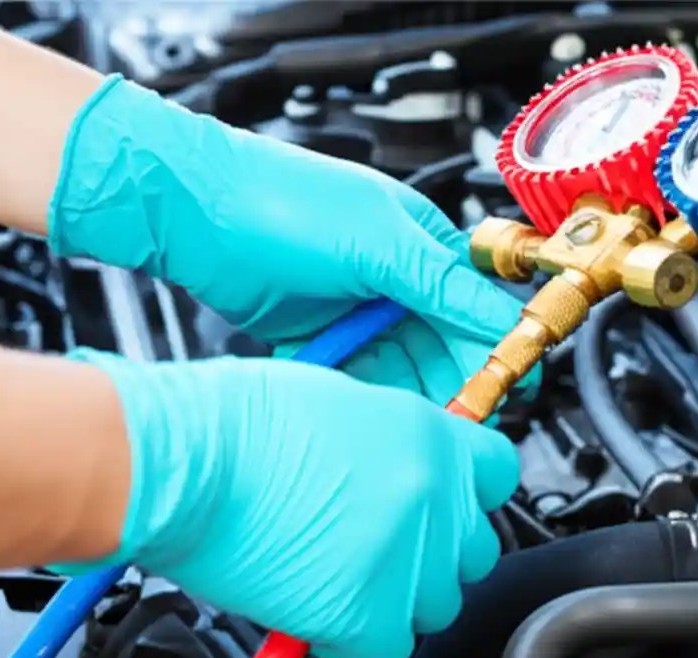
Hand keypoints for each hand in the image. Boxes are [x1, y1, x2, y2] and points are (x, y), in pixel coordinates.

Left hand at [48, 76, 532, 403]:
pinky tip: (354, 407)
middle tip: (452, 418)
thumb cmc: (282, 199)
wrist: (193, 209)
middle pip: (442, 348)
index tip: (504, 389)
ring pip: (400, 370)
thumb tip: (502, 317)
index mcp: (422, 246)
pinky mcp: (320, 336)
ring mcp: (357, 309)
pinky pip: (354, 378)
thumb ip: (442, 285)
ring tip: (399, 418)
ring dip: (402, 395)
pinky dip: (356, 393)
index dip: (494, 349)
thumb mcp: (379, 242)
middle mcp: (396, 280)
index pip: (476, 307)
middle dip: (449, 383)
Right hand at [54, 349, 518, 657]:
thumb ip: (392, 439)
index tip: (440, 501)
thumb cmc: (236, 422)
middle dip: (432, 551)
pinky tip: (318, 605)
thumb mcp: (341, 402)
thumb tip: (405, 465)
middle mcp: (434, 497)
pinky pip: (389, 647)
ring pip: (436, 604)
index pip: (498, 475)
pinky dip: (356, 637)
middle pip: (474, 549)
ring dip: (395, 595)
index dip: (466, 492)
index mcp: (431, 438)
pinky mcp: (367, 614)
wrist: (186, 458)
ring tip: (338, 572)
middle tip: (378, 543)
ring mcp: (407, 558)